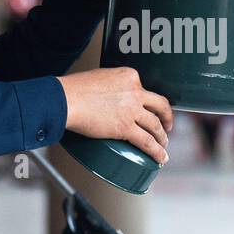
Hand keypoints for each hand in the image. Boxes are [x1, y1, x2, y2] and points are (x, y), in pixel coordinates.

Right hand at [57, 67, 172, 163]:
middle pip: (160, 105)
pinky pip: (147, 142)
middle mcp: (135, 91)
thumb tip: (108, 97)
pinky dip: (157, 151)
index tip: (149, 109)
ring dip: (162, 137)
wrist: (66, 99)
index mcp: (129, 76)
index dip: (148, 102)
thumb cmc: (74, 89)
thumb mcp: (99, 78)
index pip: (145, 90)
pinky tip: (161, 157)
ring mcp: (132, 110)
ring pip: (156, 126)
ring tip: (163, 145)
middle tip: (167, 126)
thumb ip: (110, 85)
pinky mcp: (126, 127)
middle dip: (167, 117)